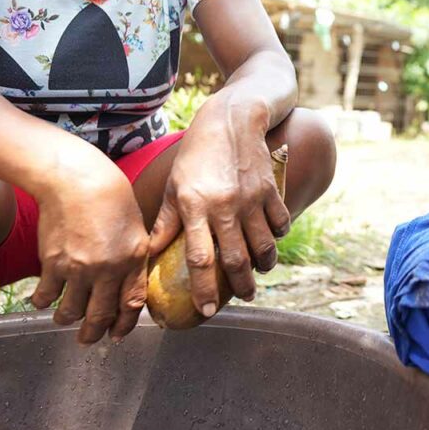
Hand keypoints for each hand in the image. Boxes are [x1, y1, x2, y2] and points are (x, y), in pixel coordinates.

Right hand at [30, 144, 150, 344]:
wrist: (76, 178)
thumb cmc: (109, 195)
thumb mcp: (135, 226)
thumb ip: (134, 256)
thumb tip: (129, 281)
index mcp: (134, 258)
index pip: (132, 304)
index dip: (124, 324)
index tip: (117, 334)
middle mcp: (109, 268)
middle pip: (101, 314)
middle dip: (94, 333)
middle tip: (87, 339)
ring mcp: (80, 268)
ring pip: (72, 311)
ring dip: (67, 320)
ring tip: (63, 321)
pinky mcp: (53, 263)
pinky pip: (47, 295)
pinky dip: (43, 302)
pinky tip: (43, 301)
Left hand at [147, 93, 288, 317]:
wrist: (233, 119)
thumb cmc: (197, 154)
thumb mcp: (175, 185)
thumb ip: (165, 222)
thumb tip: (148, 255)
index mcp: (195, 206)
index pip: (200, 257)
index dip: (203, 288)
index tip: (205, 311)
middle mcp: (224, 206)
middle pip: (237, 259)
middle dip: (241, 286)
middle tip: (242, 298)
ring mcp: (250, 199)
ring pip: (263, 247)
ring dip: (263, 266)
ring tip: (257, 274)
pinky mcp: (270, 190)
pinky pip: (280, 224)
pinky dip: (278, 238)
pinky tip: (271, 241)